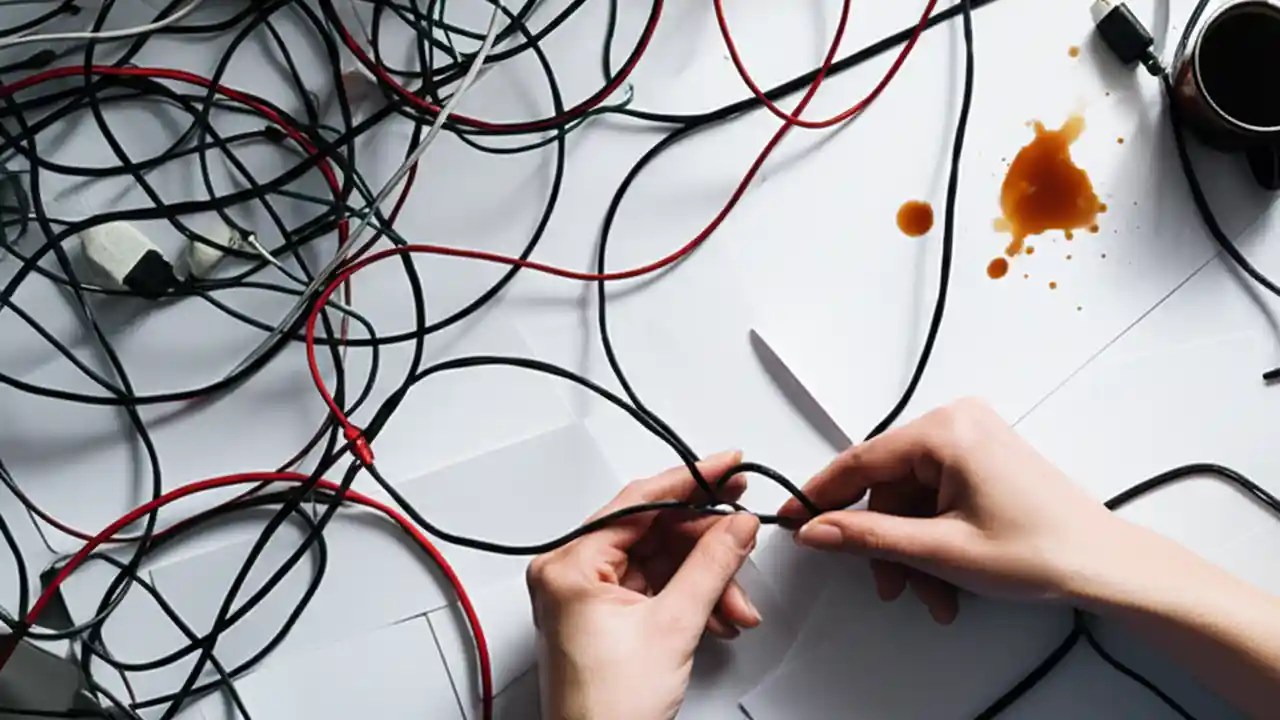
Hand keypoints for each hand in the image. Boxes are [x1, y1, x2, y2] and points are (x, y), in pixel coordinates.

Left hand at [527, 451, 761, 719]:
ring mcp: (585, 596)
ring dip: (704, 579)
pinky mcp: (602, 617)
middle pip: (652, 532)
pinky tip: (718, 613)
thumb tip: (735, 523)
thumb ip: (711, 565)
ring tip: (736, 598)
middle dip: (705, 545)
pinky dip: (689, 598)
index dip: (690, 480)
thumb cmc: (606, 712)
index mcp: (568, 565)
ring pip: (659, 563)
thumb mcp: (673, 626)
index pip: (638, 502)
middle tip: (743, 531)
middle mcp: (569, 574)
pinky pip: (653, 588)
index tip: (726, 465)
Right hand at [779, 398, 1126, 623]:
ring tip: (932, 591)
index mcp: (946, 430)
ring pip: (910, 498)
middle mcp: (958, 423)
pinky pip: (935, 497)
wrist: (1107, 565)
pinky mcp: (983, 460)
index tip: (793, 518)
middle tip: (889, 583)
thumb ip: (869, 538)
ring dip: (911, 549)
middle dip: (885, 542)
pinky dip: (932, 537)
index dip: (821, 496)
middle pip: (887, 486)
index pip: (860, 461)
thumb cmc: (1046, 549)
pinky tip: (944, 576)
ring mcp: (972, 440)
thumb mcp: (941, 550)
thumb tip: (819, 530)